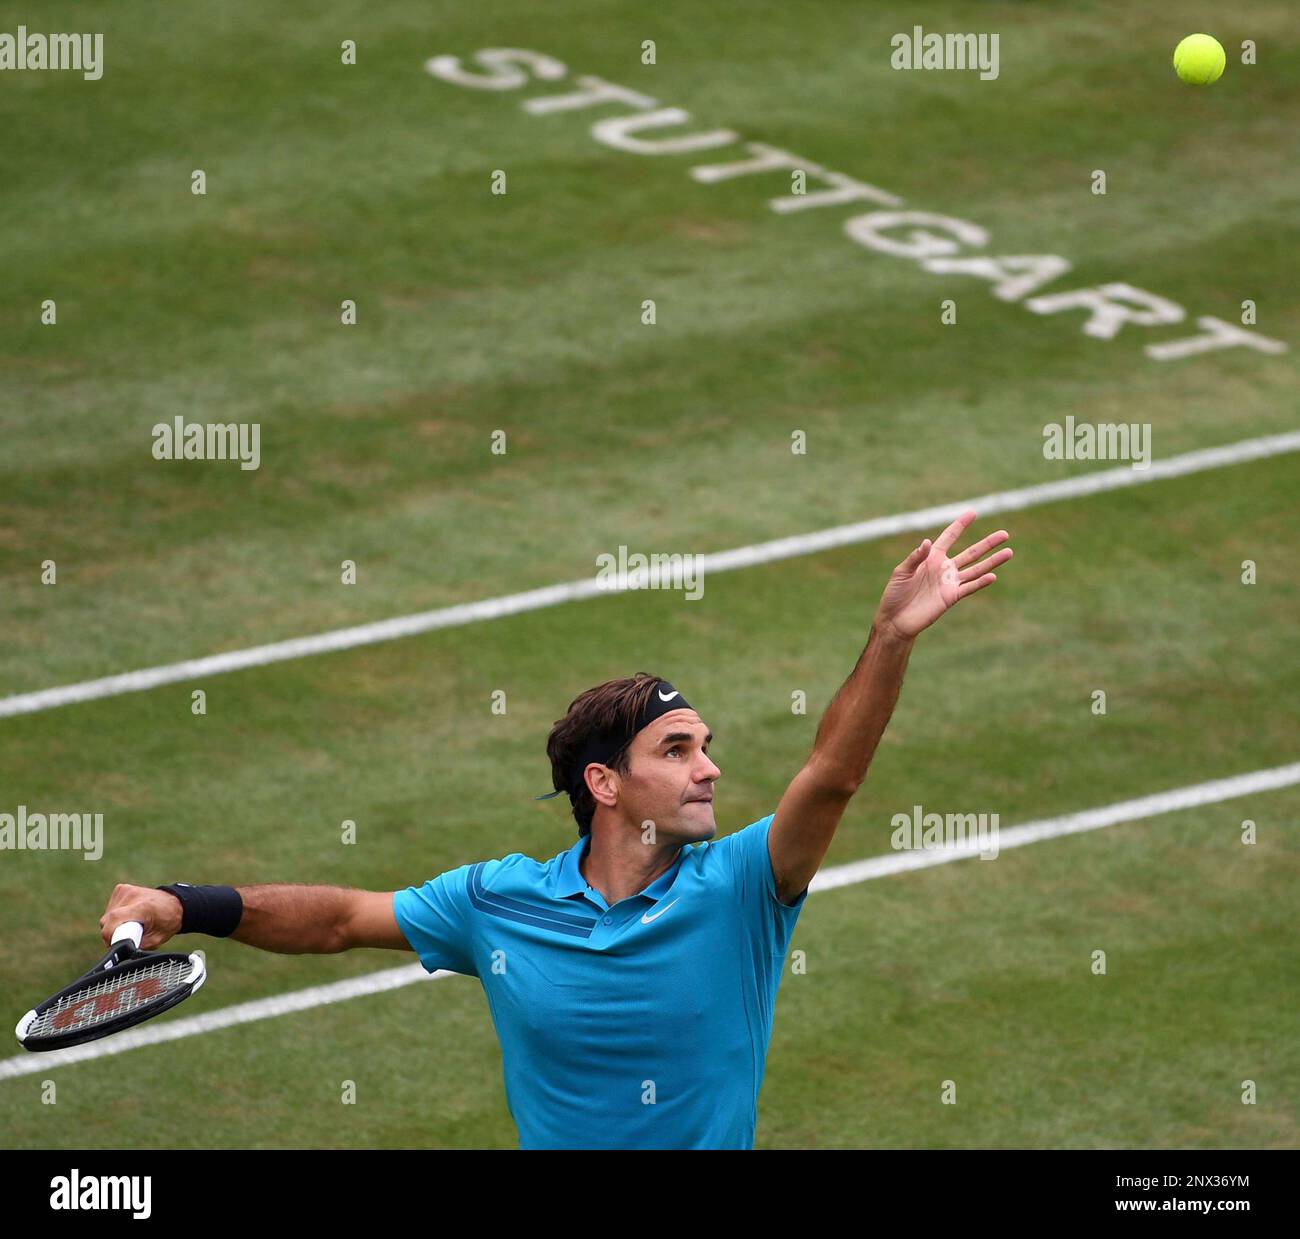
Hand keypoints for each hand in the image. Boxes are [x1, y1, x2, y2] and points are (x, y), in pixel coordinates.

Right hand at [99, 883, 183, 949]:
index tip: (116, 944)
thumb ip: (136, 945)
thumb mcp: (156, 940)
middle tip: (128, 936)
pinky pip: (110, 909)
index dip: (110, 935)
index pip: (114, 919)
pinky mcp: (121, 889)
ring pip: (107, 916)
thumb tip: (120, 950)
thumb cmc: (167, 922)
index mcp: (143, 907)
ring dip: (114, 924)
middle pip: (107, 920)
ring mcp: (126, 890)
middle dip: (113, 933)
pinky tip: (130, 915)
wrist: (175, 904)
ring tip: (132, 924)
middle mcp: (132, 895)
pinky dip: (116, 916)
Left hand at [874, 510, 1011, 640]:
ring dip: (992, 561)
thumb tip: (927, 542)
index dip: (960, 525)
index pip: (949, 537)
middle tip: (1005, 534)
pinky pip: (969, 587)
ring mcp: (950, 583)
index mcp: (931, 557)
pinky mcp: (951, 597)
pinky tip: (993, 575)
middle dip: (988, 543)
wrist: (895, 619)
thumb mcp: (901, 571)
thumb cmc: (895, 593)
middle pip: (971, 552)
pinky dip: (981, 582)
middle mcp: (944, 568)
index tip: (973, 513)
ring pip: (976, 569)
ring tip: (1009, 552)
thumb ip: (916, 557)